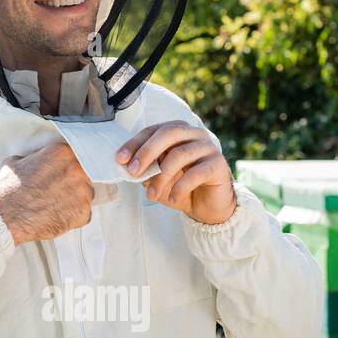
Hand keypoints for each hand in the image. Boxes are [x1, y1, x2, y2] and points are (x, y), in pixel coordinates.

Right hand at [0, 140, 94, 244]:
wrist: (5, 216)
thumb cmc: (8, 190)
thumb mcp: (17, 162)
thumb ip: (35, 158)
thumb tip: (36, 159)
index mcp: (62, 152)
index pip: (74, 157)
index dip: (67, 167)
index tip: (61, 174)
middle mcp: (76, 169)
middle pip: (83, 175)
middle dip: (73, 183)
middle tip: (59, 192)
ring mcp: (82, 192)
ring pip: (86, 195)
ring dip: (75, 200)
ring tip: (57, 206)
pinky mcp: (83, 213)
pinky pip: (85, 214)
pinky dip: (74, 218)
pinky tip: (58, 218)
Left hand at [115, 122, 236, 223]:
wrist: (207, 206)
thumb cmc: (180, 187)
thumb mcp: (157, 178)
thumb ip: (145, 169)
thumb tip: (127, 166)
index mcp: (177, 131)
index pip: (152, 131)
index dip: (135, 144)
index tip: (119, 159)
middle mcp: (193, 134)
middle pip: (167, 134)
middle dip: (147, 152)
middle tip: (133, 171)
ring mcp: (208, 147)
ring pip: (179, 154)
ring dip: (161, 177)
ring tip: (151, 195)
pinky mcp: (218, 164)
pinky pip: (196, 172)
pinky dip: (181, 187)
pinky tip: (173, 198)